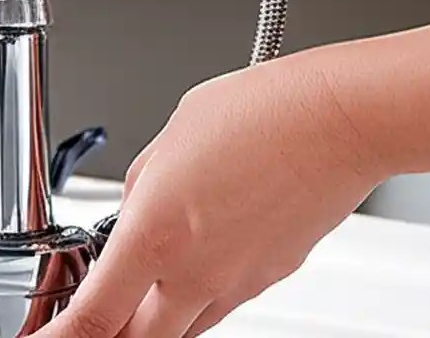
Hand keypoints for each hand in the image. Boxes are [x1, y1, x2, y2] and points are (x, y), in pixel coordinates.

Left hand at [39, 54, 387, 337]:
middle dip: (109, 333)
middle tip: (93, 316)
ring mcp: (238, 283)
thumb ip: (137, 192)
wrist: (337, 119)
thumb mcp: (163, 144)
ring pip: (181, 328)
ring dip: (151, 318)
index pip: (92, 317)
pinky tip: (197, 256)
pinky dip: (196, 294)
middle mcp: (196, 274)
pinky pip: (221, 303)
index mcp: (154, 237)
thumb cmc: (256, 114)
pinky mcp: (270, 277)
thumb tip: (130, 217)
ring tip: (139, 284)